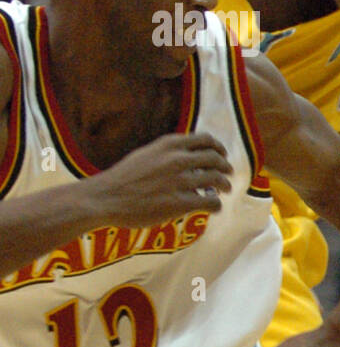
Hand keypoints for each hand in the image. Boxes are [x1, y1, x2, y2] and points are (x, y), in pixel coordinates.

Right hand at [94, 133, 232, 226]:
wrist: (104, 198)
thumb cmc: (122, 179)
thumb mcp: (146, 154)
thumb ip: (167, 152)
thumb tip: (188, 154)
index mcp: (169, 145)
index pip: (205, 139)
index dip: (218, 147)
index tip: (221, 154)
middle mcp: (177, 159)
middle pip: (216, 159)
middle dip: (225, 167)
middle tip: (228, 174)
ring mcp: (180, 181)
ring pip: (218, 180)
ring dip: (225, 185)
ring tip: (225, 190)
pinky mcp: (180, 203)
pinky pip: (211, 202)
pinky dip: (216, 205)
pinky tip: (214, 207)